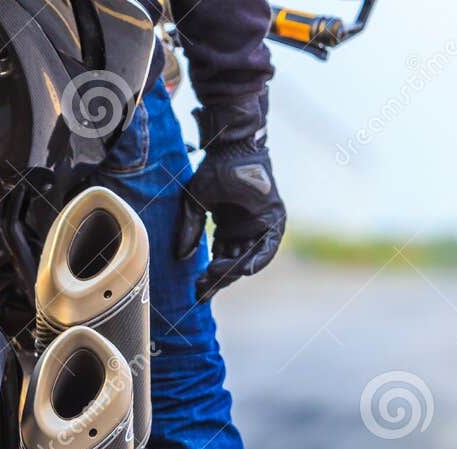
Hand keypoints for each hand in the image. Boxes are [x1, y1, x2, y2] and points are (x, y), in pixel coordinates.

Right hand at [176, 95, 285, 302]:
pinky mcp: (275, 221)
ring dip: (232, 272)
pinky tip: (242, 270)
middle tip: (202, 292)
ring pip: (248, 259)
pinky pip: (267, 249)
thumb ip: (191, 230)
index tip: (197, 291)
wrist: (232, 147)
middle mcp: (246, 231)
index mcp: (229, 228)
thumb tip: (181, 257)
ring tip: (214, 279)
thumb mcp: (196, 203)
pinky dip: (256, 260)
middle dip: (218, 280)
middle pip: (233, 264)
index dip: (209, 277)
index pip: (220, 260)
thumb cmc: (214, 170)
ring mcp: (261, 227)